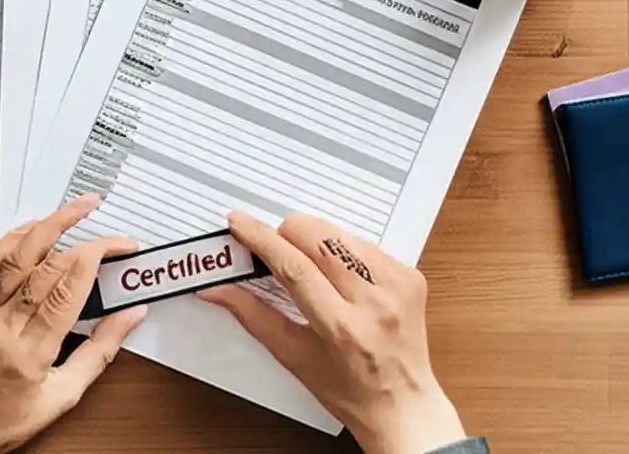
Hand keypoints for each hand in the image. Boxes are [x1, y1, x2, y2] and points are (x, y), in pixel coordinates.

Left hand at [0, 195, 146, 453]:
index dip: (97, 256)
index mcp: (31, 352)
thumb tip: (129, 318)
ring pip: (15, 254)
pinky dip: (13, 239)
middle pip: (46, 265)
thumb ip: (100, 352)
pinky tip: (32, 229)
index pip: (69, 287)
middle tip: (104, 224)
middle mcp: (1, 326)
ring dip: (48, 225)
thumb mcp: (63, 395)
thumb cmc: (2, 421)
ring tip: (73, 209)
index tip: (117, 246)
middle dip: (81, 237)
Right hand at [198, 211, 464, 453]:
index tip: (239, 222)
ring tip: (310, 269)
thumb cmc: (348, 389)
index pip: (294, 267)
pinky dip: (341, 250)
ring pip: (339, 233)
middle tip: (274, 252)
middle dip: (286, 234)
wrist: (403, 405)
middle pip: (318, 237)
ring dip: (313, 241)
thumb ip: (252, 315)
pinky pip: (364, 243)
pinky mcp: (411, 275)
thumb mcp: (293, 357)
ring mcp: (397, 284)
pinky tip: (339, 276)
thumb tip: (217, 289)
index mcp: (341, 327)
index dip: (261, 238)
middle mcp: (374, 301)